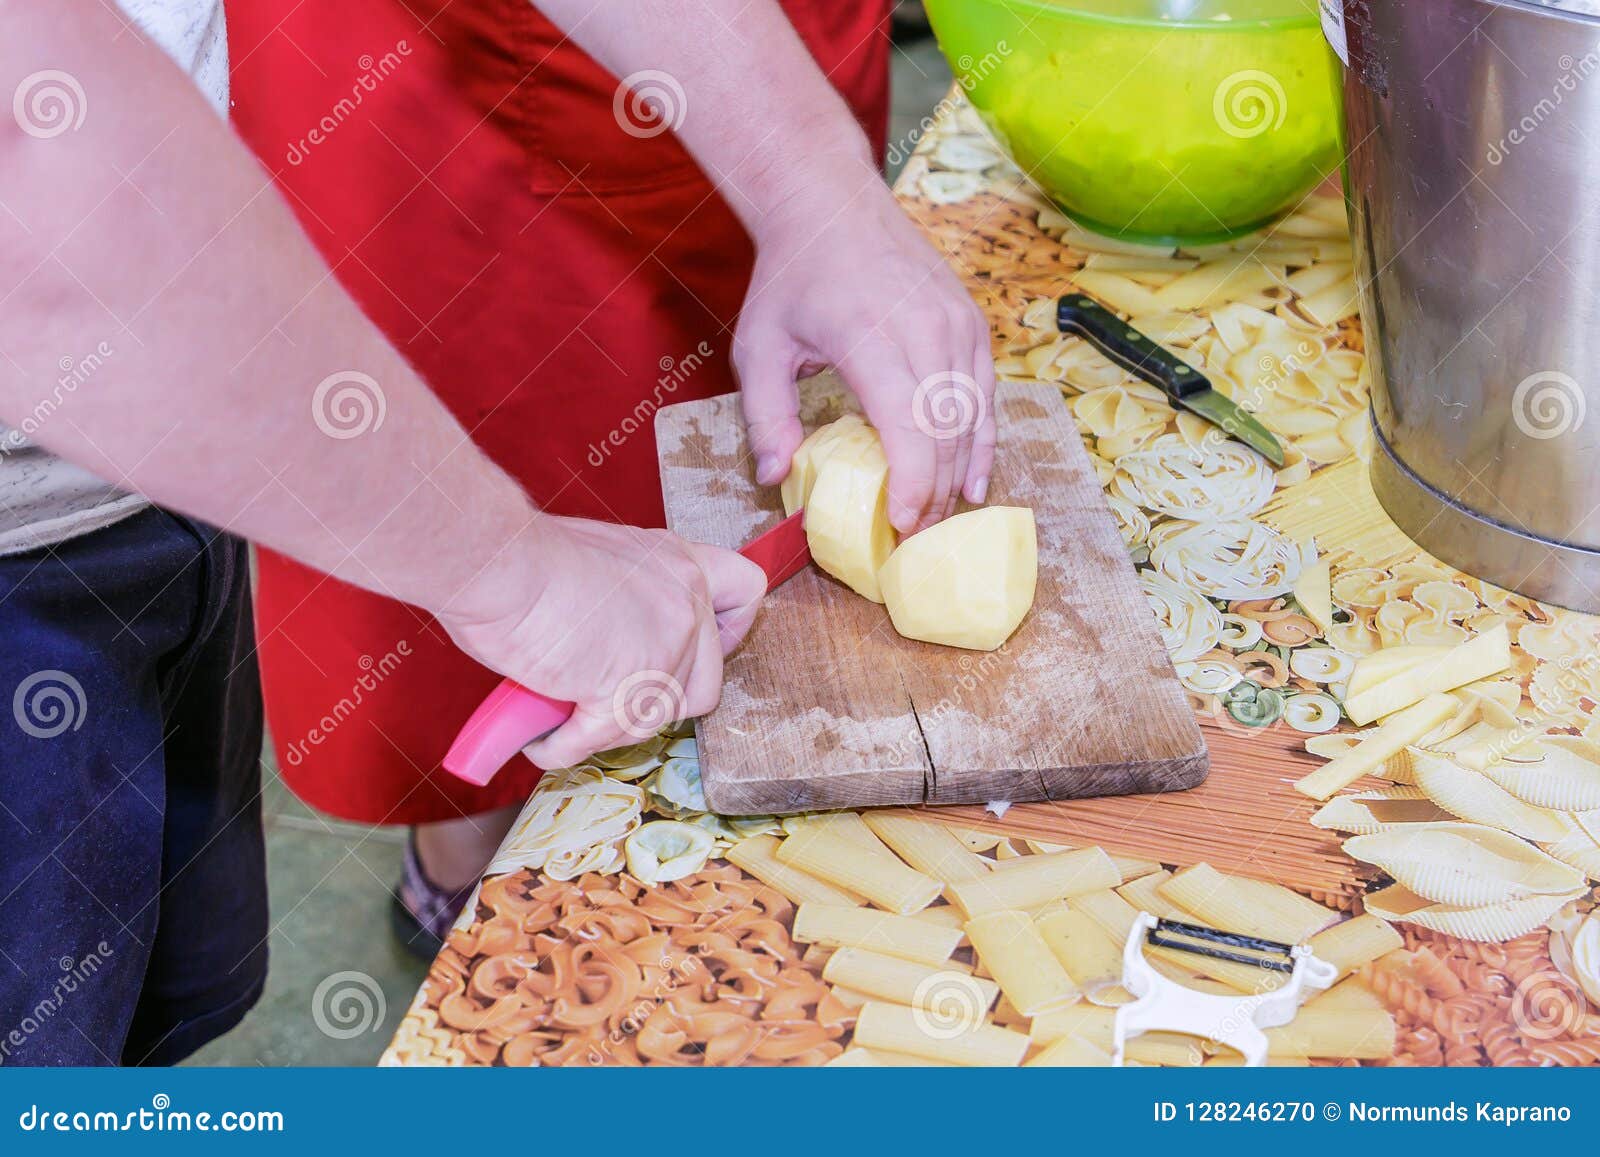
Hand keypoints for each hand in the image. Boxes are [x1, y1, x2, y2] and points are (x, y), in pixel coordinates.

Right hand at [437, 515, 765, 768]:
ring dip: (610, 729)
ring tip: (568, 721)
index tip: (700, 648)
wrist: (500, 565)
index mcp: (680, 564)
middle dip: (660, 705)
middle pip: (706, 686)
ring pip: (654, 720)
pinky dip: (568, 747)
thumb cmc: (528, 559)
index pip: (746, 591)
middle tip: (616, 702)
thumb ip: (629, 603)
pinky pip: (603, 737)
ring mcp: (664, 646)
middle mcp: (685, 603)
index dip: (731, 630)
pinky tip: (545, 740)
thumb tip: (615, 650)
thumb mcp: (603, 565)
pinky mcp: (630, 685)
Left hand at [732, 155, 996, 533]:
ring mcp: (955, 322)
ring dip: (961, 472)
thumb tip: (773, 476)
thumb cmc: (792, 279)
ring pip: (973, 414)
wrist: (831, 204)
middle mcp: (923, 328)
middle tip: (914, 536)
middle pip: (946, 430)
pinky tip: (973, 478)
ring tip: (940, 516)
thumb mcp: (759, 347)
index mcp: (869, 337)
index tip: (900, 525)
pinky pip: (986, 392)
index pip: (909, 426)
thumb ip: (765, 416)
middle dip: (935, 491)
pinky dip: (982, 438)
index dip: (913, 485)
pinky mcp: (972, 321)